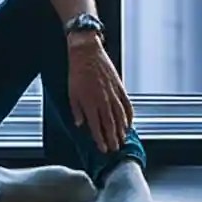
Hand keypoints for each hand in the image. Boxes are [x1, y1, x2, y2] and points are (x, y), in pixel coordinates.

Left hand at [67, 33, 134, 153]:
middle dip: (113, 139)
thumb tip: (80, 124)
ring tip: (123, 139)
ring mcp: (113, 94)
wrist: (87, 52)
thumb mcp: (71, 93)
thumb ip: (76, 110)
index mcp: (90, 103)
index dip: (101, 140)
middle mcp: (103, 101)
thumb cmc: (77, 72)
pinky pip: (127, 105)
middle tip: (116, 149)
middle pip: (110, 125)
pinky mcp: (120, 87)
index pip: (97, 127)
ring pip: (120, 117)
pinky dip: (130, 115)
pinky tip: (130, 123)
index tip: (104, 149)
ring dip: (122, 130)